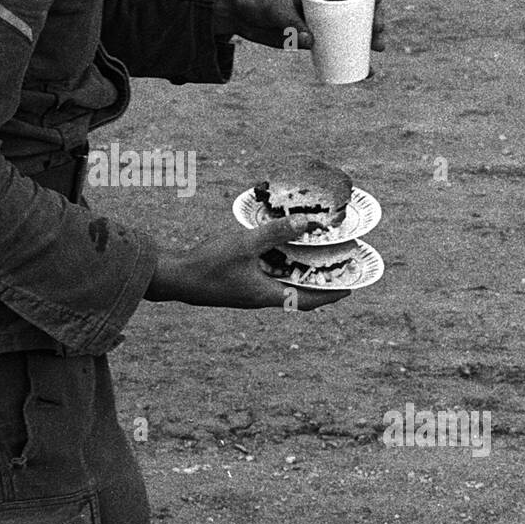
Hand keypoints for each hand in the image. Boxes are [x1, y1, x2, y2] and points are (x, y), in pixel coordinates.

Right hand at [145, 216, 351, 311]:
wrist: (174, 278)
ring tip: (311, 252)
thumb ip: (275, 233)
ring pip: (279, 281)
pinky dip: (275, 262)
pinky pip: (264, 274)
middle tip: (335, 265)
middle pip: (297, 291)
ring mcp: (247, 290)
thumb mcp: (245, 244)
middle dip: (317, 279)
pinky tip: (274, 244)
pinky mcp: (236, 283)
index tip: (350, 286)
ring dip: (296, 269)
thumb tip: (306, 223)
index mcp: (266, 294)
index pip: (308, 300)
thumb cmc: (208, 266)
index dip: (331, 294)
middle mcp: (259, 296)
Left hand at [213, 0, 385, 52]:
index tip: (376, 8)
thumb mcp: (272, 7)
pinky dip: (349, 57)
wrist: (238, 12)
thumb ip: (290, 22)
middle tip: (377, 39)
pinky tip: (362, 70)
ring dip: (366, 42)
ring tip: (374, 56)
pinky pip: (336, 45)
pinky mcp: (312, 36)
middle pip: (359, 8)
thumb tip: (311, 42)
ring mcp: (320, 18)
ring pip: (351, 29)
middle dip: (374, 23)